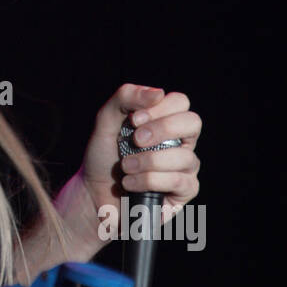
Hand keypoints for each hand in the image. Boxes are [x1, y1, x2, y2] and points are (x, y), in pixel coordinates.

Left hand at [81, 83, 201, 226]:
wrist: (93, 193)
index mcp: (165, 121)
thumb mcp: (106, 121)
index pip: (179, 102)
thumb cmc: (103, 157)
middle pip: (193, 123)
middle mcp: (181, 142)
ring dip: (148, 160)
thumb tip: (158, 93)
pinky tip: (130, 183)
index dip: (158, 108)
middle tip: (136, 140)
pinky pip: (177, 180)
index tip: (134, 120)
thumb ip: (125, 97)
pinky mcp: (184, 191)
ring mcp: (186, 167)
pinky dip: (148, 180)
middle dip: (162, 129)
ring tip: (126, 167)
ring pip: (184, 156)